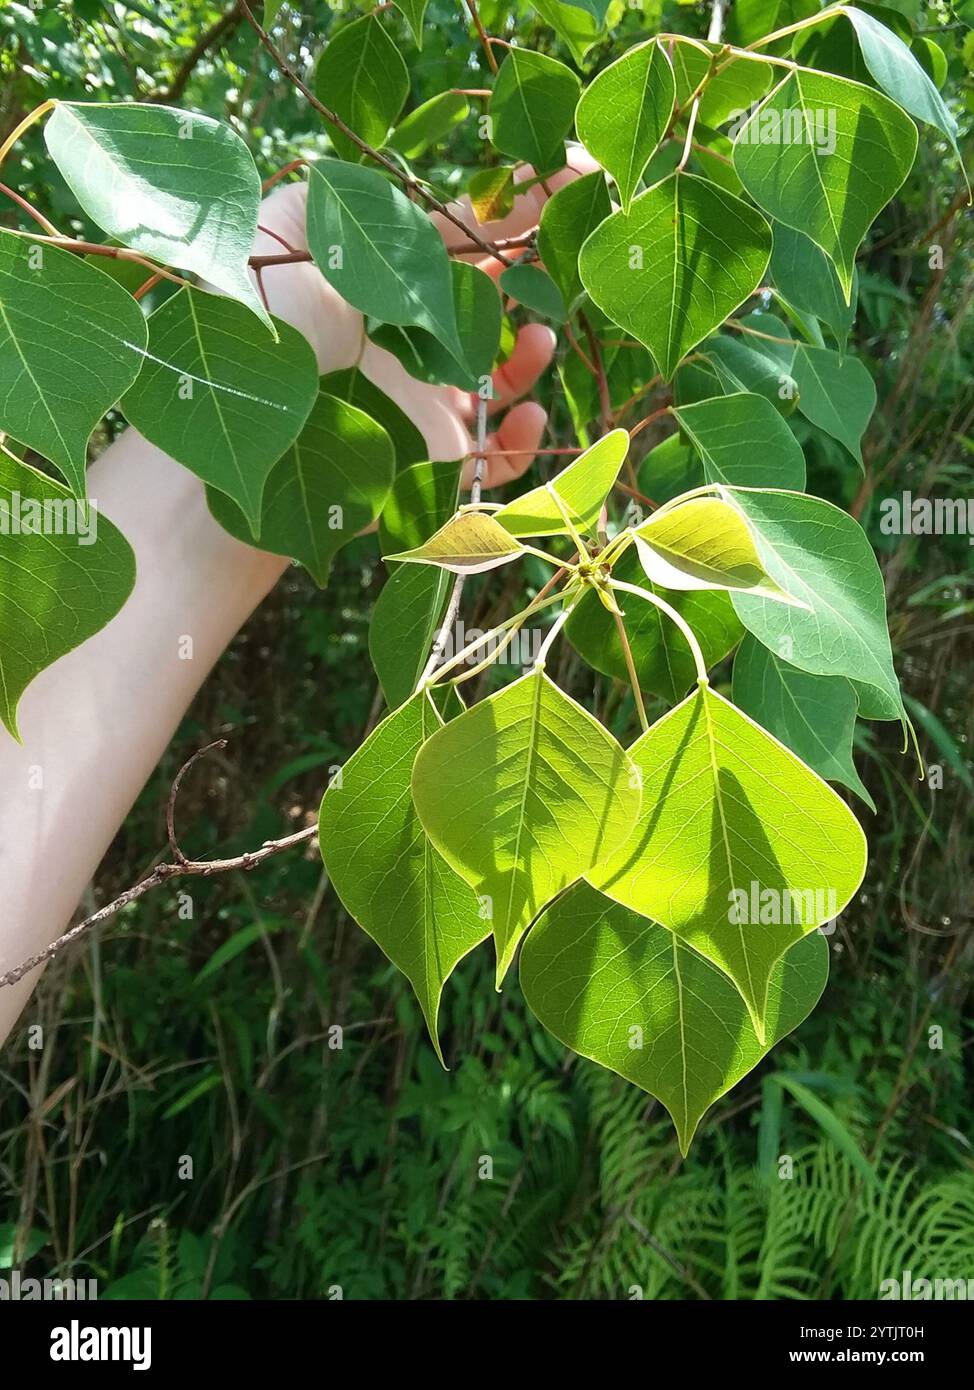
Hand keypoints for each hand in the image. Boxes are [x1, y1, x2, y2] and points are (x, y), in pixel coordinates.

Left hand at [250, 154, 593, 486]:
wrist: (238, 428)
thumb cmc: (259, 320)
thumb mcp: (299, 225)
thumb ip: (372, 206)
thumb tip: (446, 194)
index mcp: (378, 279)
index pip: (458, 238)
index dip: (512, 210)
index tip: (566, 180)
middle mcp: (403, 339)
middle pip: (486, 305)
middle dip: (531, 278)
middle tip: (556, 258)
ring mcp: (419, 404)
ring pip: (499, 380)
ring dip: (531, 356)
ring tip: (537, 336)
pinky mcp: (430, 466)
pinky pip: (494, 460)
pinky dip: (522, 440)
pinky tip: (526, 415)